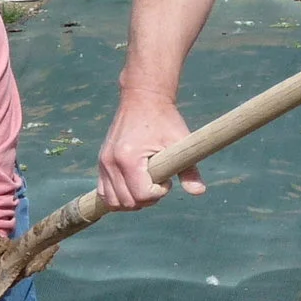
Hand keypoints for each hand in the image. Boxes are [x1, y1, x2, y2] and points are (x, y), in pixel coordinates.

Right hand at [96, 95, 201, 209]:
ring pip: (112, 202)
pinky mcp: (101, 163)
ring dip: (131, 201)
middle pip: (127, 202)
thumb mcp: (179, 142)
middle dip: (147, 199)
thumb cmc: (164, 119)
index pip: (141, 195)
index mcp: (128, 158)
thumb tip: (199, 192)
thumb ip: (189, 170)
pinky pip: (103, 192)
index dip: (158, 193)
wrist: (142, 98)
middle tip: (159, 183)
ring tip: (146, 186)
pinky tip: (134, 186)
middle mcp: (111, 163)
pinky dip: (118, 197)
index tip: (167, 180)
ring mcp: (103, 163)